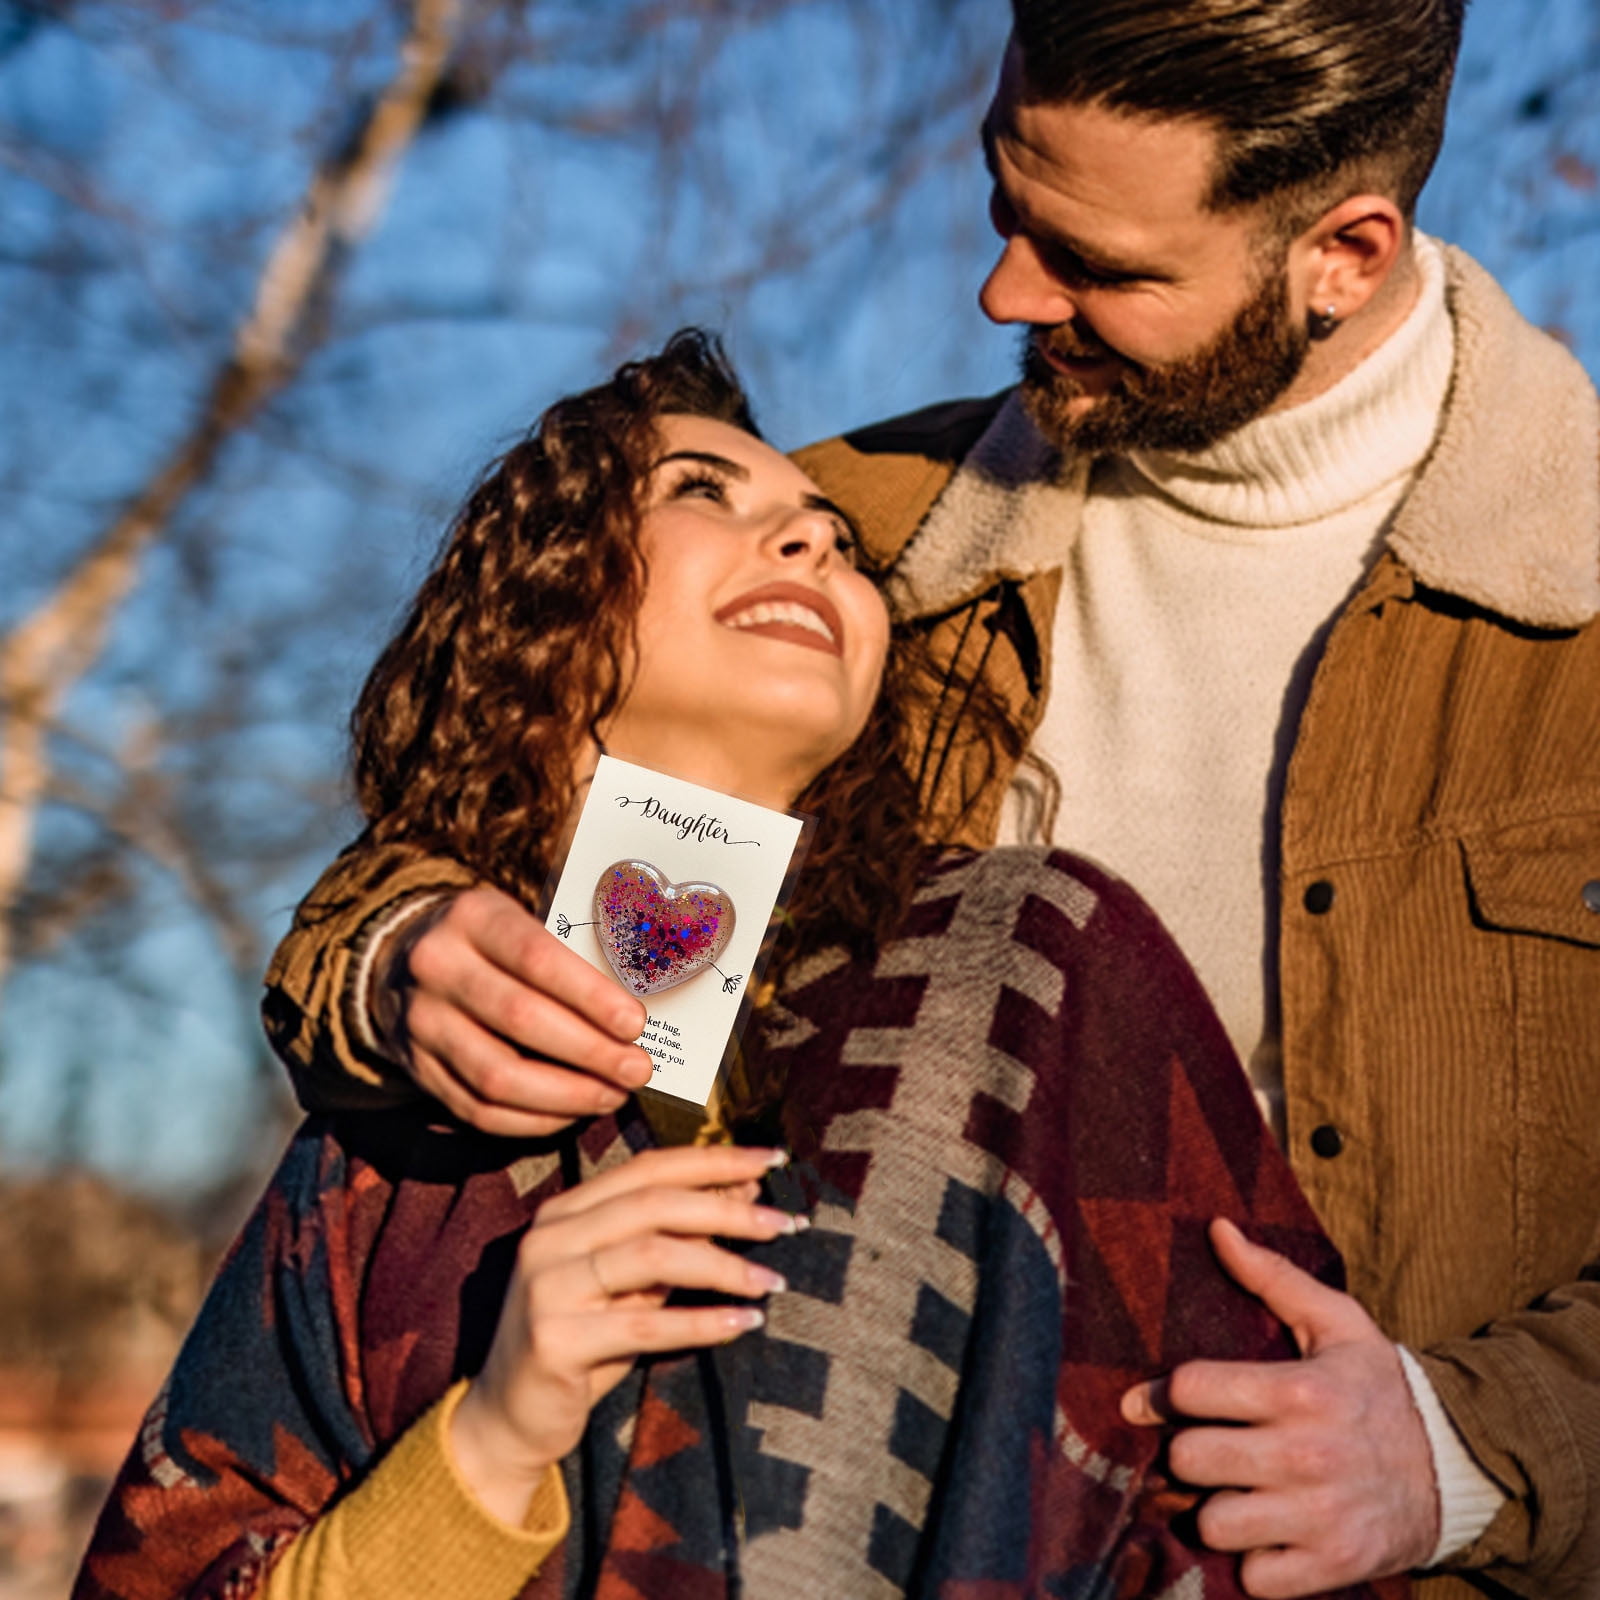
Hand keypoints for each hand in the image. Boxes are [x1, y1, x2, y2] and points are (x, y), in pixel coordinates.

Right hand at [383, 884, 653, 1135]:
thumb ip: (563, 959)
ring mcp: (421, 1022)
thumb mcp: (516, 922)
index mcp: (473, 917)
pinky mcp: (416, 1069)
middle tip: (637, 1069)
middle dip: (590, 1052)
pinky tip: (570, 1113)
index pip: (536, 957)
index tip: (635, 1024)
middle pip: (520, 1019)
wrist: (397, 960)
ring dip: (566, 1095)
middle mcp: (438, 967)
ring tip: (612, 1095)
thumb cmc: (487, 943)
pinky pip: (478, 1110)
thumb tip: (630, 1020)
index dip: (590, 995)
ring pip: (497, 1075)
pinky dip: (531, 1120)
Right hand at [449, 1144, 801, 1522]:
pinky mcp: (553, 1340)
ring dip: (724, 1264)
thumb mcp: (630, 1284)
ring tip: (773, 1279)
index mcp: (566, 1211)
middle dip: (729, 1207)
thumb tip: (745, 1190)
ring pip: (653, 1255)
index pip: (650, 1168)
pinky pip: (644, 1324)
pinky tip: (745, 1322)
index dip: (715, 1160)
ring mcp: (546, 1287)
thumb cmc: (582, 1344)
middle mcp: (549, 1238)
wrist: (508, 1420)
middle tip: (786, 1223)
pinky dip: (702, 1320)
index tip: (775, 1160)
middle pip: (655, 1203)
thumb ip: (675, 1238)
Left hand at [1120, 1218, 1438, 1596]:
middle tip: (1205, 1446)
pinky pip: (1257, 1578)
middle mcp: (1305, 1455)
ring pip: (1214, 1523)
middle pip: (1190, 1459)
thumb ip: (1271, 1275)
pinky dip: (1254, 1562)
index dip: (1172, 1392)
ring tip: (1234, 1491)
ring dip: (1216, 1509)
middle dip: (1188, 1451)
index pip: (1191, 1388)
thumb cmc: (1376, 1387)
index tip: (1177, 1397)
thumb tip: (1217, 1227)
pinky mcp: (1335, 1566)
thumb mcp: (1336, 1322)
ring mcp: (1319, 1516)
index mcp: (1299, 1390)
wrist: (1458, 1467)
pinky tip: (1267, 1533)